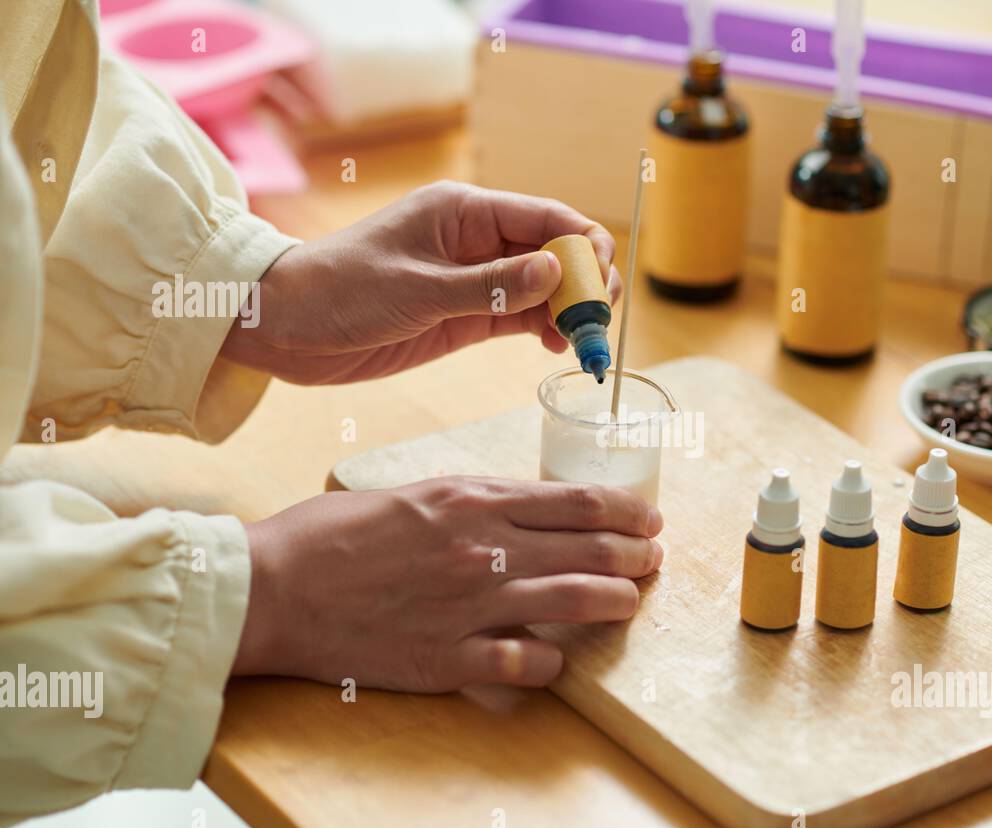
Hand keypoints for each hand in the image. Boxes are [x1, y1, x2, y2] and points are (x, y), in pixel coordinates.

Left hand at [221, 182, 621, 383]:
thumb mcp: (417, 289)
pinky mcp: (465, 314)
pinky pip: (520, 315)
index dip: (584, 244)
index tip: (602, 281)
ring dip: (569, 312)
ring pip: (543, 287)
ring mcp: (474, 278)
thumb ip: (491, 284)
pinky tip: (556, 348)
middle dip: (584, 283)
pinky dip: (545, 329)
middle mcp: (476, 240)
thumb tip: (558, 270)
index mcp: (464, 211)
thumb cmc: (339, 291)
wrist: (285, 326)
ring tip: (585, 344)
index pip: (545, 216)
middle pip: (554, 251)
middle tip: (597, 323)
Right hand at [233, 477, 662, 690]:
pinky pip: (525, 664)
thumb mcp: (412, 494)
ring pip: (573, 602)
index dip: (625, 511)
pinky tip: (558, 660)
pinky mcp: (448, 658)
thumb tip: (526, 508)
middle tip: (652, 559)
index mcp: (472, 501)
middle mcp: (483, 549)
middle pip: (588, 550)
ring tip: (629, 602)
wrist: (273, 589)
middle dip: (634, 554)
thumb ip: (474, 502)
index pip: (576, 502)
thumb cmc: (332, 535)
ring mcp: (470, 605)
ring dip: (614, 602)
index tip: (648, 518)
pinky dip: (552, 663)